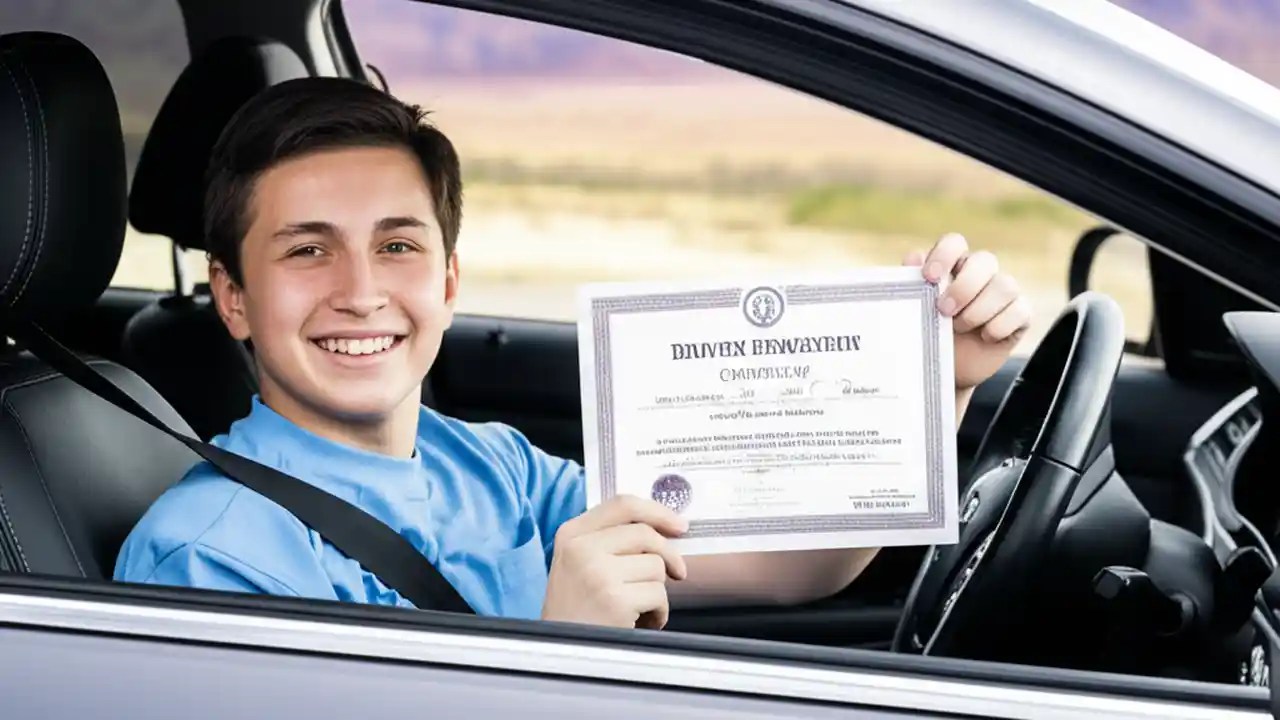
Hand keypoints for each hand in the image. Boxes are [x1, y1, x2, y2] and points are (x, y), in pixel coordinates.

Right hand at [543, 495, 688, 628]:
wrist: (558, 655)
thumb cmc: (575, 610)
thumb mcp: (577, 563)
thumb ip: (609, 540)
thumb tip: (666, 528)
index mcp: (571, 534)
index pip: (623, 504)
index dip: (657, 512)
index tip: (679, 525)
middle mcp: (581, 548)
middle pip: (645, 534)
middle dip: (669, 555)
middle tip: (677, 573)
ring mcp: (598, 573)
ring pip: (655, 566)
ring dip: (657, 590)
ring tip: (638, 607)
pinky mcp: (616, 600)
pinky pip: (659, 595)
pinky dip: (658, 612)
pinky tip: (641, 623)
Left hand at [904, 233, 1031, 389]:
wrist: (947, 371)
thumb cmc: (929, 335)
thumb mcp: (915, 312)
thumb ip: (913, 285)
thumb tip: (913, 258)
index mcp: (953, 265)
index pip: (954, 243)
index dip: (944, 255)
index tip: (929, 278)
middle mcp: (981, 274)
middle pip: (985, 260)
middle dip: (964, 287)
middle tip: (944, 311)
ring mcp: (1003, 293)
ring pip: (1005, 285)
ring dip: (979, 310)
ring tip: (958, 328)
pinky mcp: (1020, 315)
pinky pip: (1020, 310)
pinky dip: (1000, 325)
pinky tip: (984, 337)